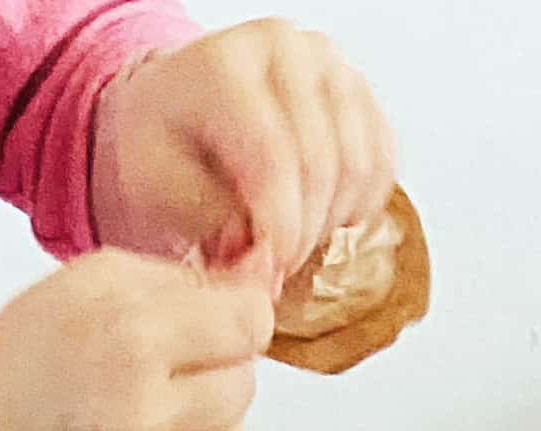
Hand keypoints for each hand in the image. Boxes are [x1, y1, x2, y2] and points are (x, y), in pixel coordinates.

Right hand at [0, 252, 269, 430]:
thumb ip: (187, 279)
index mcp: (132, 342)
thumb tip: (264, 278)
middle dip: (213, 373)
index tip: (207, 328)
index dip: (234, 320)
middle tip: (157, 376)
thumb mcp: (96, 281)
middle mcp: (142, 421)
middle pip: (245, 387)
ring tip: (147, 422)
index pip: (251, 325)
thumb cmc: (30, 354)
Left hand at [93, 22, 396, 285]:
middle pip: (323, 162)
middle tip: (277, 269)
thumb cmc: (162, 142)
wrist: (177, 105)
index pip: (274, 154)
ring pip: (360, 165)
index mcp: (226, 65)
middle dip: (304, 234)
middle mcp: (285, 50)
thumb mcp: (159, 185)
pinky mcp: (357, 89)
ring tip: (292, 242)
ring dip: (332, 223)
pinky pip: (382, 160)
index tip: (271, 269)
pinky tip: (324, 221)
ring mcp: (328, 64)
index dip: (281, 226)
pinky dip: (360, 204)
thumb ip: (212, 222)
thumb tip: (262, 264)